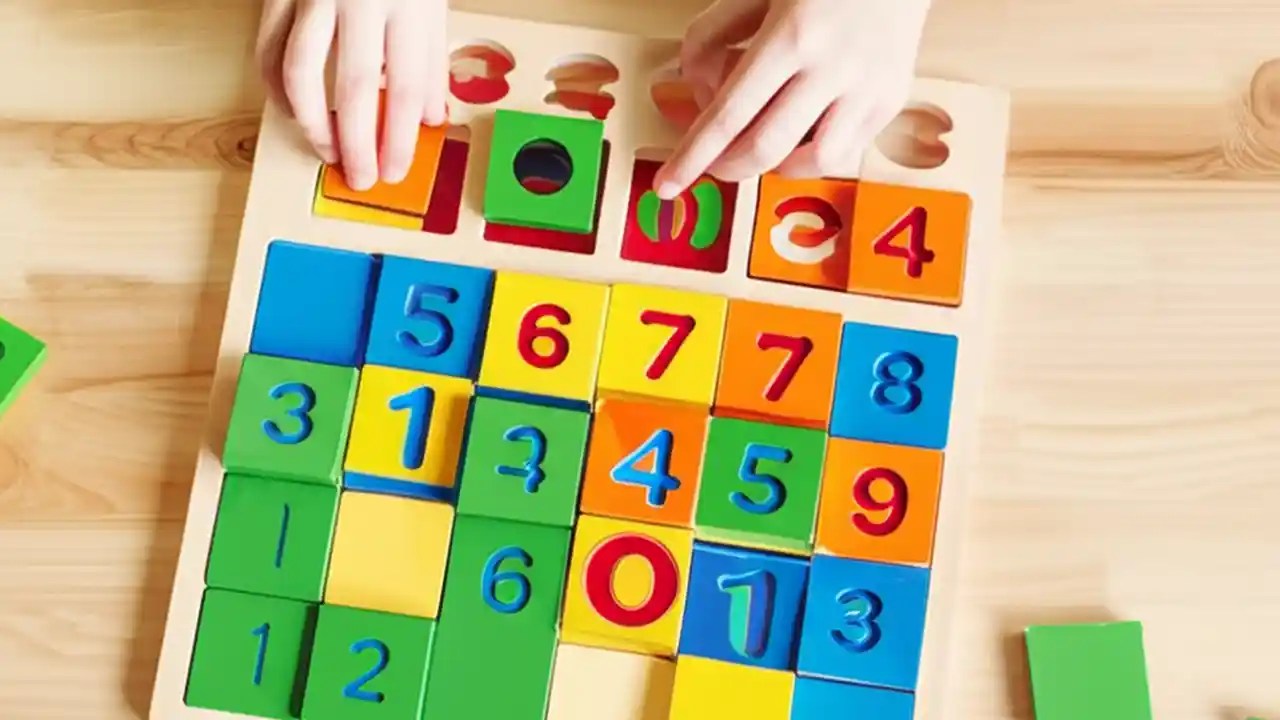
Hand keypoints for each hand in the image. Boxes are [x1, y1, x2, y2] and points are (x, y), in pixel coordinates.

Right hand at [256, 0, 448, 189]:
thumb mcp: (429, 3)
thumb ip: (430, 57)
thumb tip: (429, 118)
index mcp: (406, 4)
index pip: (405, 87)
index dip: (399, 139)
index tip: (393, 171)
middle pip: (355, 88)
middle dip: (357, 145)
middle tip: (361, 178)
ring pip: (301, 73)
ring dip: (312, 124)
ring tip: (327, 152)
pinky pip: (269, 48)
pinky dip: (277, 88)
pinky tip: (295, 113)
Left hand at [654, 0, 928, 197]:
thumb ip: (711, 37)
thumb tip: (698, 92)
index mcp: (790, 36)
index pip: (729, 115)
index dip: (693, 156)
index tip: (667, 185)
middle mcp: (832, 68)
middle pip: (765, 148)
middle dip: (728, 167)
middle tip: (714, 163)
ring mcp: (867, 88)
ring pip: (813, 163)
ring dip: (777, 166)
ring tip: (765, 142)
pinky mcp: (891, 101)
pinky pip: (846, 152)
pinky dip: (814, 155)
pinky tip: (801, 133)